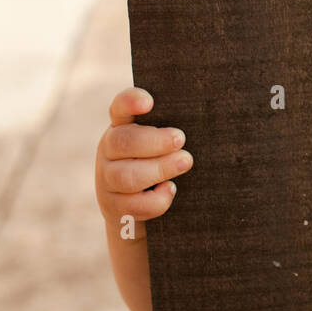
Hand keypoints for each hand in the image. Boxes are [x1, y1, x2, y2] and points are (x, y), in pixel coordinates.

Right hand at [94, 87, 192, 236]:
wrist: (136, 208)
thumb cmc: (159, 163)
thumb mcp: (162, 143)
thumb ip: (172, 131)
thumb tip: (204, 123)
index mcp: (123, 126)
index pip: (120, 107)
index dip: (131, 102)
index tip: (149, 102)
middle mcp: (109, 150)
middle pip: (123, 142)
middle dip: (155, 142)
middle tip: (180, 139)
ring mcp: (107, 179)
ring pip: (127, 176)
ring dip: (160, 169)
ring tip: (185, 162)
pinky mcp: (113, 207)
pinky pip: (134, 205)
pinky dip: (156, 199)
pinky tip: (170, 189)